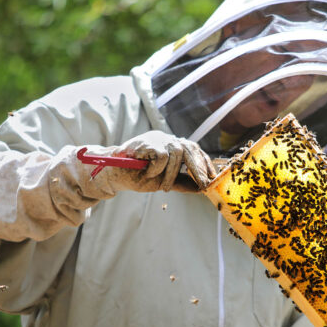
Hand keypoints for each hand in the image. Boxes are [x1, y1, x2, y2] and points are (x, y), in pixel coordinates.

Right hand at [89, 131, 216, 192]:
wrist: (114, 174)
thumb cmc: (138, 176)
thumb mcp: (164, 181)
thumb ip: (182, 183)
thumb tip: (201, 189)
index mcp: (172, 146)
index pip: (194, 149)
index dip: (204, 161)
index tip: (213, 176)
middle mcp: (167, 139)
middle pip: (190, 149)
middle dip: (198, 168)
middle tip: (204, 184)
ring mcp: (157, 138)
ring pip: (177, 154)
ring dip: (171, 175)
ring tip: (163, 187)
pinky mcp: (148, 141)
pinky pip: (162, 156)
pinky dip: (157, 169)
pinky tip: (148, 174)